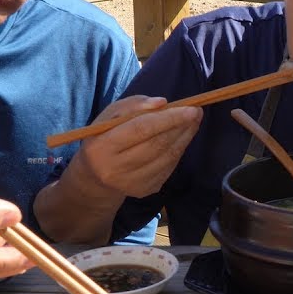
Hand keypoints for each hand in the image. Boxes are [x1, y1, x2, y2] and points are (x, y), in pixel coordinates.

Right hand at [71, 95, 202, 197]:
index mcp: (102, 147)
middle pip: (157, 145)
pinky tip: (182, 138)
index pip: (140, 129)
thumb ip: (134, 105)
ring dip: (184, 138)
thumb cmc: (104, 138)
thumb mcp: (109, 116)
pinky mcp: (144, 190)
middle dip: (180, 127)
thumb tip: (162, 103)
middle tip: (197, 112)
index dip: (168, 119)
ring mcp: (131, 183)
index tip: (191, 108)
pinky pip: (168, 168)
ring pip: (166, 158)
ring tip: (193, 122)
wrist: (95, 176)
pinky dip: (178, 151)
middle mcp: (116, 169)